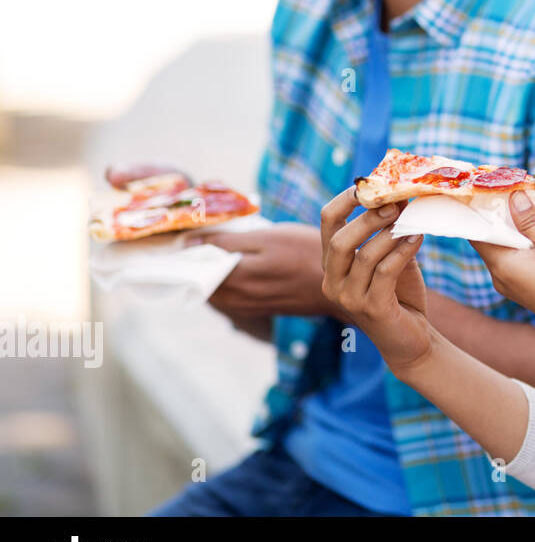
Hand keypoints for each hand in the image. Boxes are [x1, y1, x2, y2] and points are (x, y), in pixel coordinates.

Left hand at [195, 222, 332, 319]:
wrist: (340, 281)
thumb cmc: (305, 252)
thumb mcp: (268, 237)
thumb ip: (228, 242)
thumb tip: (191, 241)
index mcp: (237, 277)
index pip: (193, 267)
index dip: (187, 249)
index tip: (189, 233)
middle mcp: (236, 298)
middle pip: (198, 281)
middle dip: (195, 261)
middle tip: (204, 238)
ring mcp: (244, 306)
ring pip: (210, 291)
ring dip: (208, 272)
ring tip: (220, 251)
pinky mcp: (254, 309)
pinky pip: (225, 297)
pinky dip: (222, 282)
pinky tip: (235, 267)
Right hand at [319, 188, 435, 374]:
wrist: (412, 339)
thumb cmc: (400, 294)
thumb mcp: (392, 257)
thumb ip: (390, 231)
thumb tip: (401, 194)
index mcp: (332, 264)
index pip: (327, 223)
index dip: (345, 200)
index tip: (368, 184)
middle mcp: (332, 282)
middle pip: (339, 240)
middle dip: (368, 218)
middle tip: (395, 203)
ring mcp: (349, 299)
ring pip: (363, 256)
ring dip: (389, 234)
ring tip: (411, 220)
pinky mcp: (372, 310)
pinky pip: (385, 273)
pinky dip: (402, 252)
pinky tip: (418, 239)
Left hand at [469, 191, 534, 346]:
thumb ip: (532, 223)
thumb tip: (513, 197)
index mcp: (504, 266)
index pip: (476, 231)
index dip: (478, 207)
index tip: (488, 185)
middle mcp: (500, 277)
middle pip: (488, 237)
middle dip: (498, 213)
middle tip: (511, 186)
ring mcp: (511, 284)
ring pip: (502, 247)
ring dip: (512, 226)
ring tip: (527, 202)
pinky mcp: (524, 288)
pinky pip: (514, 257)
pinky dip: (521, 240)